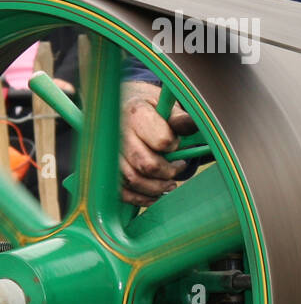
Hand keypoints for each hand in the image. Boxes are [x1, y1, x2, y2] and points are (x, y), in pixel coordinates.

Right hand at [119, 81, 194, 206]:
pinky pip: (120, 191)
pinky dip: (140, 198)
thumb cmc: (149, 109)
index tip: (177, 145)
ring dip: (157, 188)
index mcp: (136, 114)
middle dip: (168, 172)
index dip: (174, 146)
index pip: (161, 140)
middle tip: (179, 169)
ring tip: (171, 184)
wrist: (121, 109)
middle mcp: (118, 134)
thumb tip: (193, 125)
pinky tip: (155, 195)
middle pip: (147, 164)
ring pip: (133, 180)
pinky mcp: (104, 169)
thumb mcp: (165, 105)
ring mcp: (108, 153)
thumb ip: (180, 119)